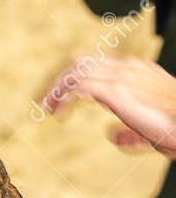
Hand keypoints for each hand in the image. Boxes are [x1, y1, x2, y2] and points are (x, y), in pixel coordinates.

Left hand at [41, 55, 175, 156]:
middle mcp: (127, 67)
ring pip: (76, 70)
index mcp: (135, 70)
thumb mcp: (151, 128)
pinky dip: (63, 97)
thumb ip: (131, 130)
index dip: (74, 78)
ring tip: (46, 107)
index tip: (61, 98)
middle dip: (60, 78)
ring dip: (57, 88)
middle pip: (81, 61)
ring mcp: (121, 76)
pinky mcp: (116, 89)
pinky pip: (78, 86)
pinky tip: (58, 113)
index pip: (96, 63)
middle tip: (47, 101)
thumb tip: (112, 137)